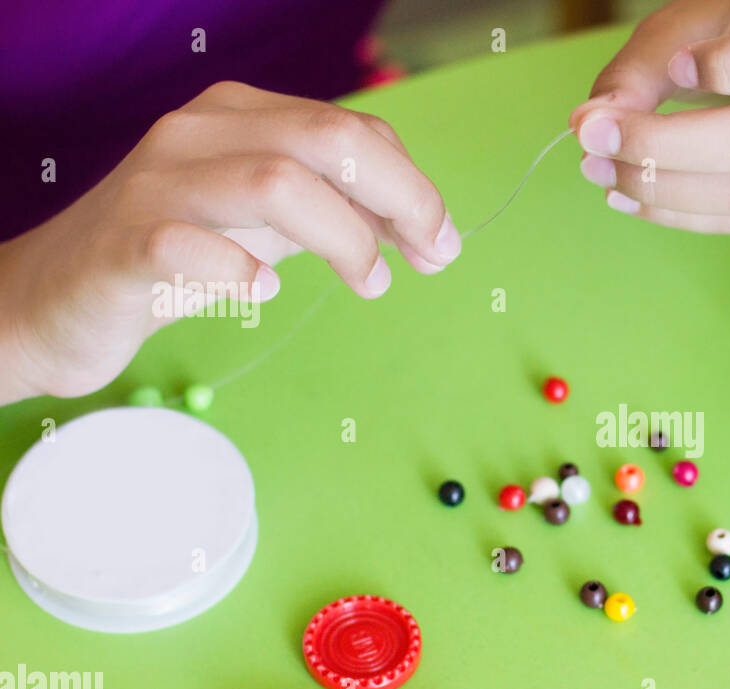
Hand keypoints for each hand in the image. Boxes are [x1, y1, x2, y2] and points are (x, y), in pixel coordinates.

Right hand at [0, 81, 458, 402]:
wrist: (58, 298)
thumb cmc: (177, 254)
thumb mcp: (268, 224)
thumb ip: (336, 213)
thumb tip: (421, 229)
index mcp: (240, 118)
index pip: (350, 130)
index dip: (412, 186)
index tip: (441, 244)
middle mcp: (199, 134)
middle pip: (324, 138)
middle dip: (398, 196)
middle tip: (431, 257)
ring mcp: (157, 185)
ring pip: (272, 181)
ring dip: (342, 236)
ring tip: (368, 282)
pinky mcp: (124, 245)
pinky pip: (191, 244)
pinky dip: (243, 271)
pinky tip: (264, 293)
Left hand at [569, 0, 729, 233]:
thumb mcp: (691, 26)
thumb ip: (639, 71)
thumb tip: (588, 126)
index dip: (728, 68)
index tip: (677, 66)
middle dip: (664, 153)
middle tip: (595, 148)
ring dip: (664, 194)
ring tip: (606, 176)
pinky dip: (683, 216)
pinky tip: (639, 198)